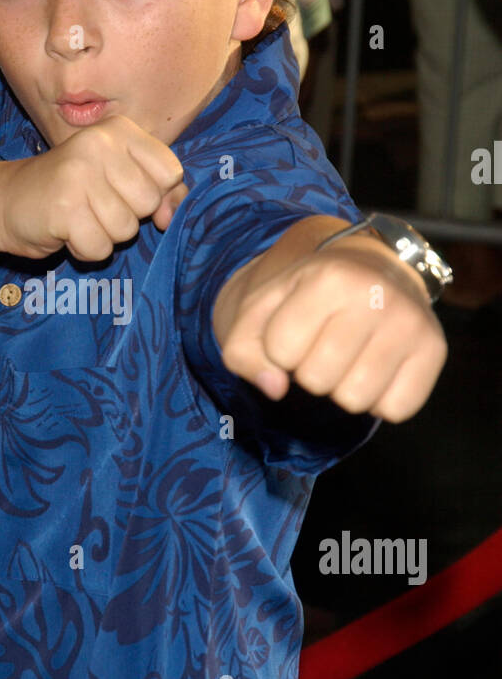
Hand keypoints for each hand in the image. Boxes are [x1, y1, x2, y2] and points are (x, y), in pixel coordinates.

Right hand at [0, 113, 188, 260]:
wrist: (7, 200)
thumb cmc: (72, 191)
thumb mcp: (118, 178)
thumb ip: (159, 191)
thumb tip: (171, 215)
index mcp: (119, 130)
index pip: (170, 172)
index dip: (155, 195)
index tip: (125, 193)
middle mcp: (99, 143)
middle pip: (149, 203)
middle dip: (127, 217)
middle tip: (94, 205)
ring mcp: (79, 173)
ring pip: (126, 229)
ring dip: (104, 235)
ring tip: (79, 217)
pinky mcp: (63, 207)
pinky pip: (100, 248)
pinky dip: (85, 249)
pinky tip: (66, 231)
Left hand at [216, 241, 448, 422]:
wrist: (367, 268)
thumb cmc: (304, 296)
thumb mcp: (259, 310)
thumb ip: (243, 351)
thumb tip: (275, 388)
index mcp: (328, 276)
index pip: (281, 351)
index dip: (279, 349)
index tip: (294, 328)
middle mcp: (376, 294)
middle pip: (317, 380)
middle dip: (309, 370)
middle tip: (323, 343)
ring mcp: (410, 322)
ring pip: (355, 400)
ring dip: (342, 389)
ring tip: (348, 355)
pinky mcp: (434, 348)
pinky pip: (395, 409)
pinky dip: (379, 400)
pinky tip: (376, 366)